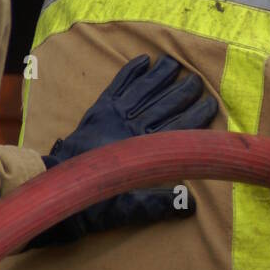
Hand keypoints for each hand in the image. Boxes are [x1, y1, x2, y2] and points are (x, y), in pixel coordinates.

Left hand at [30, 56, 217, 245]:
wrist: (56, 189)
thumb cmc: (93, 202)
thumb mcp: (127, 209)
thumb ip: (157, 204)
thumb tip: (190, 204)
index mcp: (141, 151)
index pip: (176, 129)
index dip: (196, 116)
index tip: (212, 104)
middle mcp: (130, 128)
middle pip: (163, 105)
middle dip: (182, 91)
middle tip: (199, 80)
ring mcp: (113, 116)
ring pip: (143, 91)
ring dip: (159, 76)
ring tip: (175, 62)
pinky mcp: (98, 110)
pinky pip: (117, 86)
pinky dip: (130, 72)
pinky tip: (143, 60)